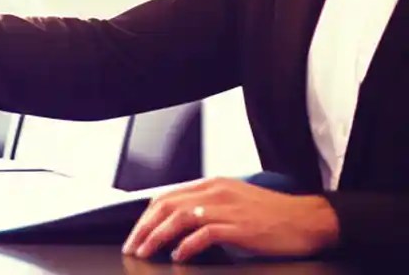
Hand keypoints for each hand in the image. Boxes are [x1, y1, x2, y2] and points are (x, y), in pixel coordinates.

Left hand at [122, 178, 339, 263]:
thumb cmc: (273, 215)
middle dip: (144, 228)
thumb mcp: (234, 201)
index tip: (136, 233)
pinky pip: (205, 234)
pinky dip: (187, 245)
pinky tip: (179, 256)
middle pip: (167, 206)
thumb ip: (208, 206)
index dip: (146, 216)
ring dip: (157, 237)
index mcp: (213, 185)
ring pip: (179, 218)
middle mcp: (216, 192)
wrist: (308, 220)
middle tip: (133, 247)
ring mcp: (228, 209)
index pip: (167, 196)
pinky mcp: (240, 227)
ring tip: (146, 252)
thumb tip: (178, 223)